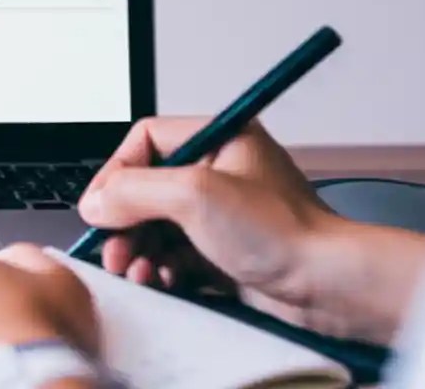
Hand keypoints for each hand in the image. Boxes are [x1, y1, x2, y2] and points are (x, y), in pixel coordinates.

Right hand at [80, 116, 424, 342]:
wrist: (329, 286)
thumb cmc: (285, 232)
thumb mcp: (196, 195)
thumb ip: (134, 190)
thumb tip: (95, 201)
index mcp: (216, 139)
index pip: (144, 141)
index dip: (116, 171)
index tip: (100, 204)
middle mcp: (217, 172)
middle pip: (144, 188)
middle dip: (123, 221)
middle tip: (112, 247)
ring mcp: (220, 214)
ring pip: (154, 226)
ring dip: (136, 250)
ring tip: (135, 270)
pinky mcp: (222, 251)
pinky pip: (172, 255)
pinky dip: (158, 269)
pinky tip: (160, 280)